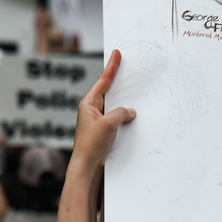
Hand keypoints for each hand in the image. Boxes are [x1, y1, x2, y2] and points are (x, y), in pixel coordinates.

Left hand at [73, 50, 135, 174]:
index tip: (116, 54)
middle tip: (129, 69)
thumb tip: (130, 112)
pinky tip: (133, 117)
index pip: (102, 81)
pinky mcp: (104, 132)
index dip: (111, 67)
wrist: (87, 167)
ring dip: (124, 103)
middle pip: (109, 91)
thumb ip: (121, 113)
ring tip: (135, 92)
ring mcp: (98, 121)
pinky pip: (117, 119)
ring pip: (115, 106)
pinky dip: (125, 116)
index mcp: (88, 104)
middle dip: (119, 82)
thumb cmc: (91, 146)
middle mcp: (92, 111)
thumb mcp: (108, 124)